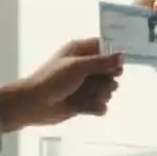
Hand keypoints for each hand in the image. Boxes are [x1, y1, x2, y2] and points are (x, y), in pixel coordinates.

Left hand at [0, 37, 122, 130]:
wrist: (33, 105)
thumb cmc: (53, 79)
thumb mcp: (78, 66)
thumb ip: (102, 62)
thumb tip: (122, 55)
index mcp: (80, 51)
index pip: (105, 48)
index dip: (113, 57)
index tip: (117, 67)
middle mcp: (84, 67)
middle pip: (110, 71)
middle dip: (109, 79)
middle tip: (101, 83)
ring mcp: (84, 86)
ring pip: (107, 89)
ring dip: (102, 94)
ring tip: (89, 97)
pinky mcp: (84, 103)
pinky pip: (101, 105)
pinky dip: (96, 107)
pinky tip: (87, 108)